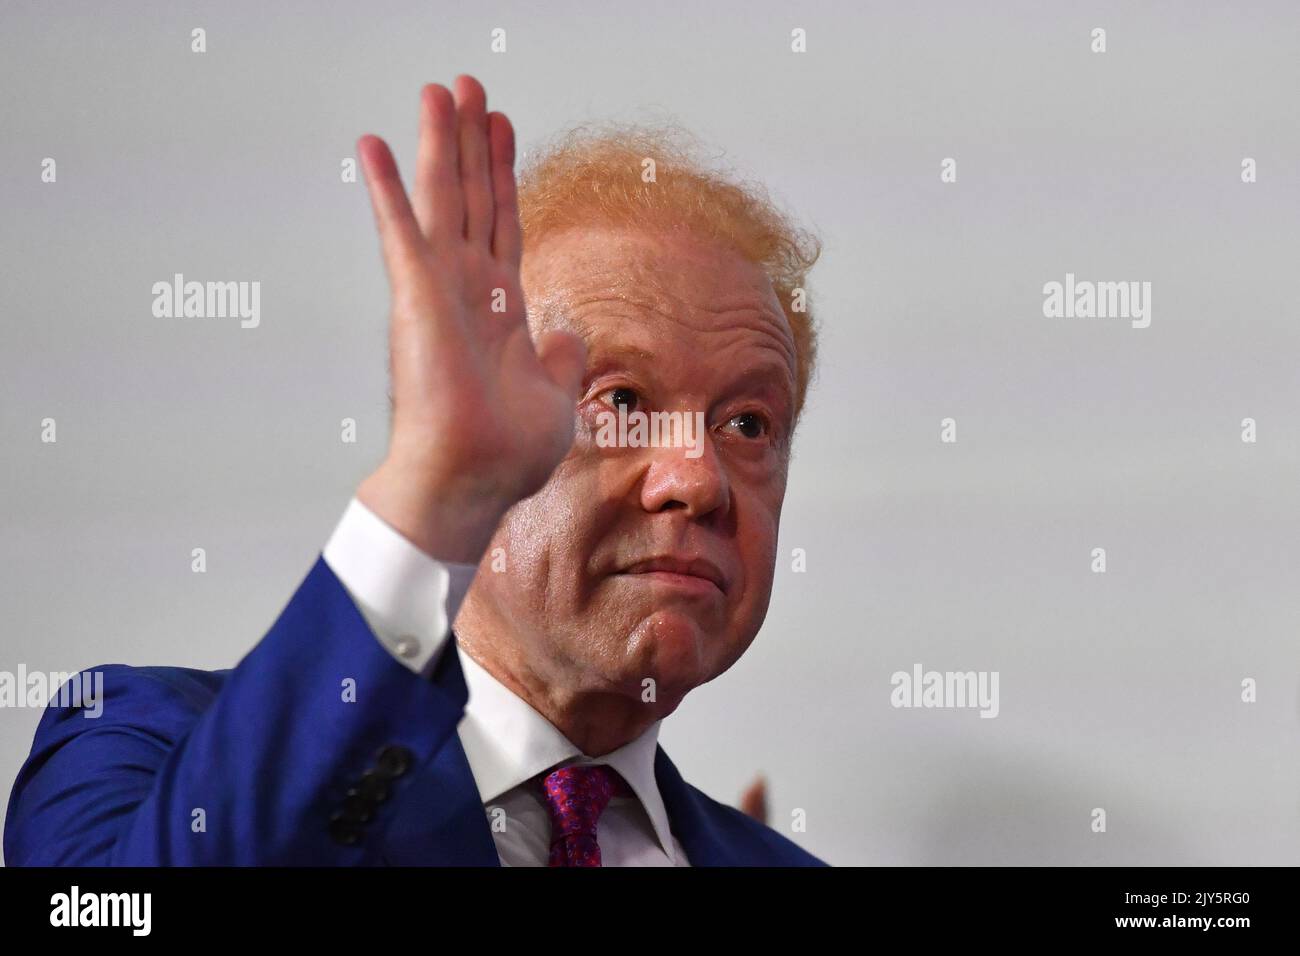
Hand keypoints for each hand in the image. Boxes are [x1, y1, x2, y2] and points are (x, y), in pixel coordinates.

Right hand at [354, 76, 585, 563]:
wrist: (473, 482)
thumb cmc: (507, 455)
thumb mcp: (556, 397)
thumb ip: (562, 358)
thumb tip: (568, 333)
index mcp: (502, 309)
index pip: (504, 224)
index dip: (503, 175)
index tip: (501, 126)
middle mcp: (470, 290)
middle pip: (475, 197)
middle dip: (472, 141)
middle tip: (469, 86)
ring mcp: (441, 289)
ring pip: (443, 198)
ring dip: (440, 142)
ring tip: (441, 89)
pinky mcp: (417, 296)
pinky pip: (400, 229)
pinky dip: (385, 186)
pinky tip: (371, 143)